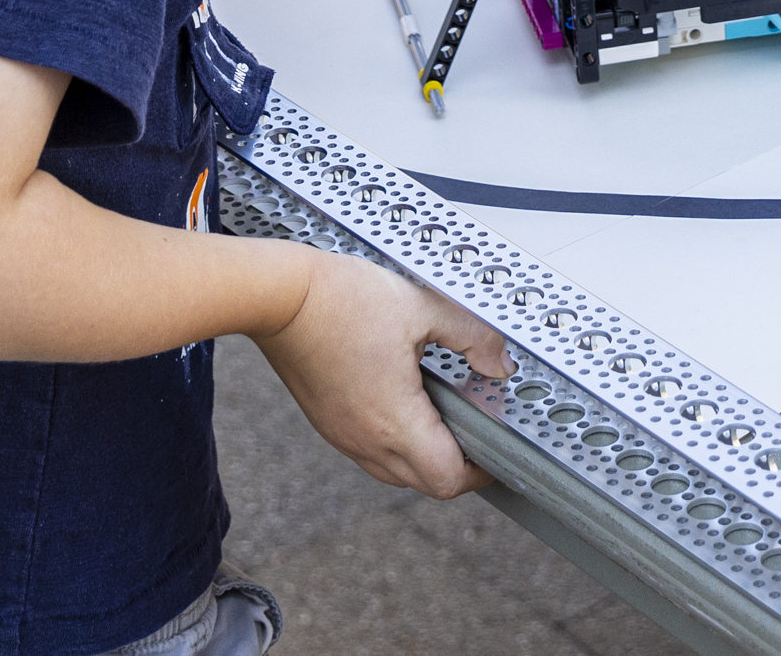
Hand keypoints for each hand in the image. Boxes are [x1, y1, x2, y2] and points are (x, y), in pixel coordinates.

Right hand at [252, 249, 509, 498]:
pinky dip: (396, 445)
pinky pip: (370, 454)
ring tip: (444, 418)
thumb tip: (500, 364)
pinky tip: (405, 406)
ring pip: (395, 474)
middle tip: (477, 434)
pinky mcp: (327, 423)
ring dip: (425, 459)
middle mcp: (366, 440)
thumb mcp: (422, 307)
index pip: (447, 480)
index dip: (480, 474)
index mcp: (394, 420)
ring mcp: (343, 435)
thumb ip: (471, 337)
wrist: (280, 296)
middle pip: (424, 484)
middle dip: (457, 468)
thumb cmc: (341, 299)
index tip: (497, 453)